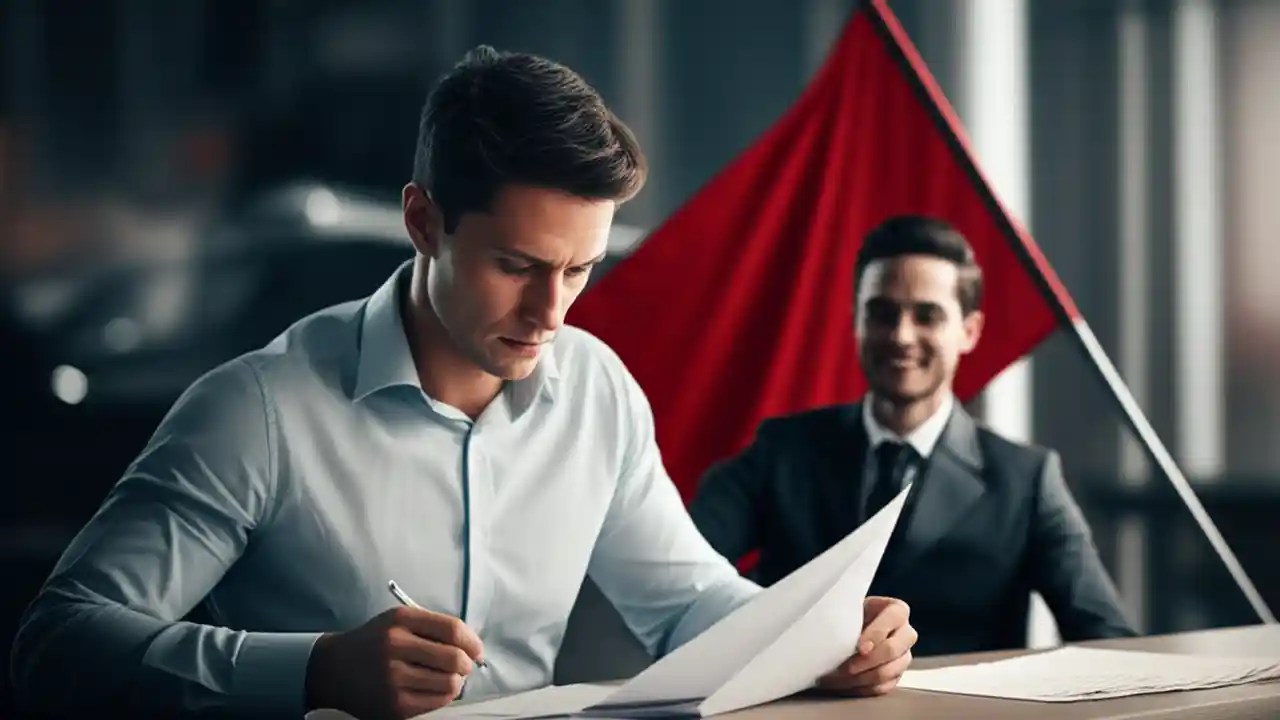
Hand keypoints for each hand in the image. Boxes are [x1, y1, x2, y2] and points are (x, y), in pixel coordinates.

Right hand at [305, 606, 485, 718]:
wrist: (334, 670)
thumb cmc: (375, 643)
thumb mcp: (398, 621)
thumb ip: (433, 627)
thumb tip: (472, 646)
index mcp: (400, 621)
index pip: (452, 628)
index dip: (472, 641)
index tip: (477, 649)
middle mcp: (395, 647)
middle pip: (455, 657)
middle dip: (467, 664)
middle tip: (464, 666)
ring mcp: (393, 678)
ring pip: (451, 683)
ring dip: (457, 681)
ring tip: (447, 678)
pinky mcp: (394, 705)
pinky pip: (437, 701)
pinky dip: (444, 696)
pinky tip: (434, 689)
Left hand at [816, 596, 916, 695]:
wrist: (848, 630)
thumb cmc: (849, 615)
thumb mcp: (850, 607)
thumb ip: (850, 613)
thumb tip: (838, 628)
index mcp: (897, 610)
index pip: (894, 617)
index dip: (877, 633)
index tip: (859, 647)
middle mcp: (906, 633)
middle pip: (892, 649)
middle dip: (867, 661)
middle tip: (845, 667)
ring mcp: (904, 656)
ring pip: (889, 671)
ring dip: (862, 677)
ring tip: (839, 678)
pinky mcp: (897, 676)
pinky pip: (883, 687)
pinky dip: (863, 688)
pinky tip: (846, 684)